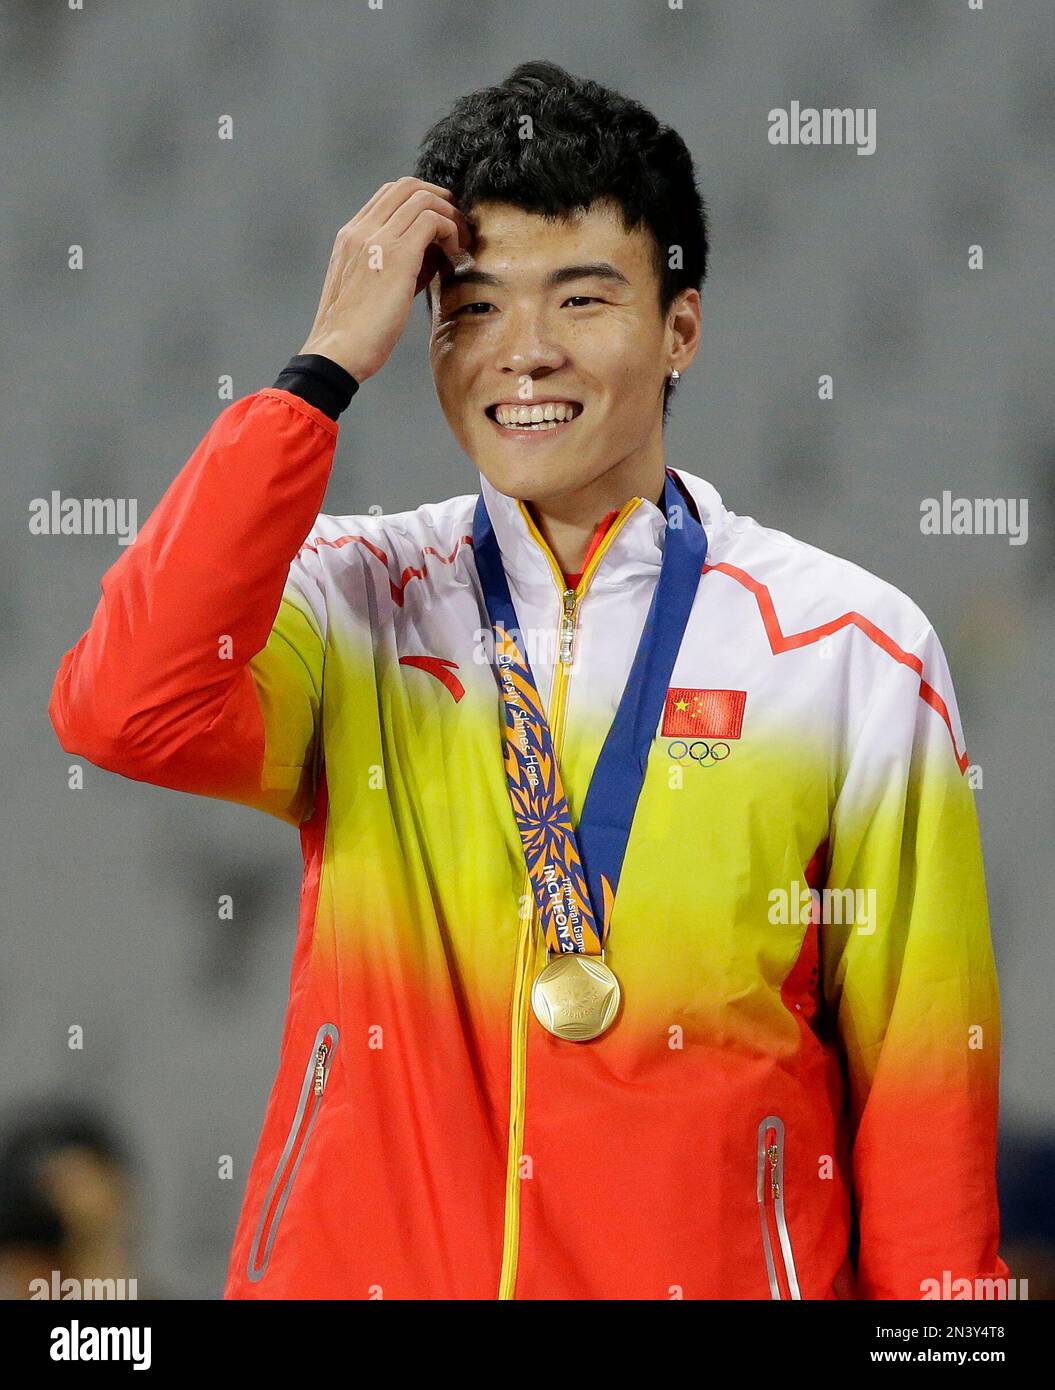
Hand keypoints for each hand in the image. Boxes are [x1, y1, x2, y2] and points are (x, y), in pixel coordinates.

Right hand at [299, 177, 470, 382]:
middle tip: (458, 228)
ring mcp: (377, 239)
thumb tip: (434, 253)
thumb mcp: (372, 289)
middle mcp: (361, 229)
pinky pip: (432, 220)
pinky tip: (454, 256)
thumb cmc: (356, 333)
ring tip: (460, 245)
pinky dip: (450, 231)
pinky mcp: (397, 256)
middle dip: (440, 200)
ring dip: (450, 216)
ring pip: (423, 198)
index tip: (440, 228)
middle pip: (407, 186)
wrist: (337, 353)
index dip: (422, 203)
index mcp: (351, 237)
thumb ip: (397, 265)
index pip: (390, 195)